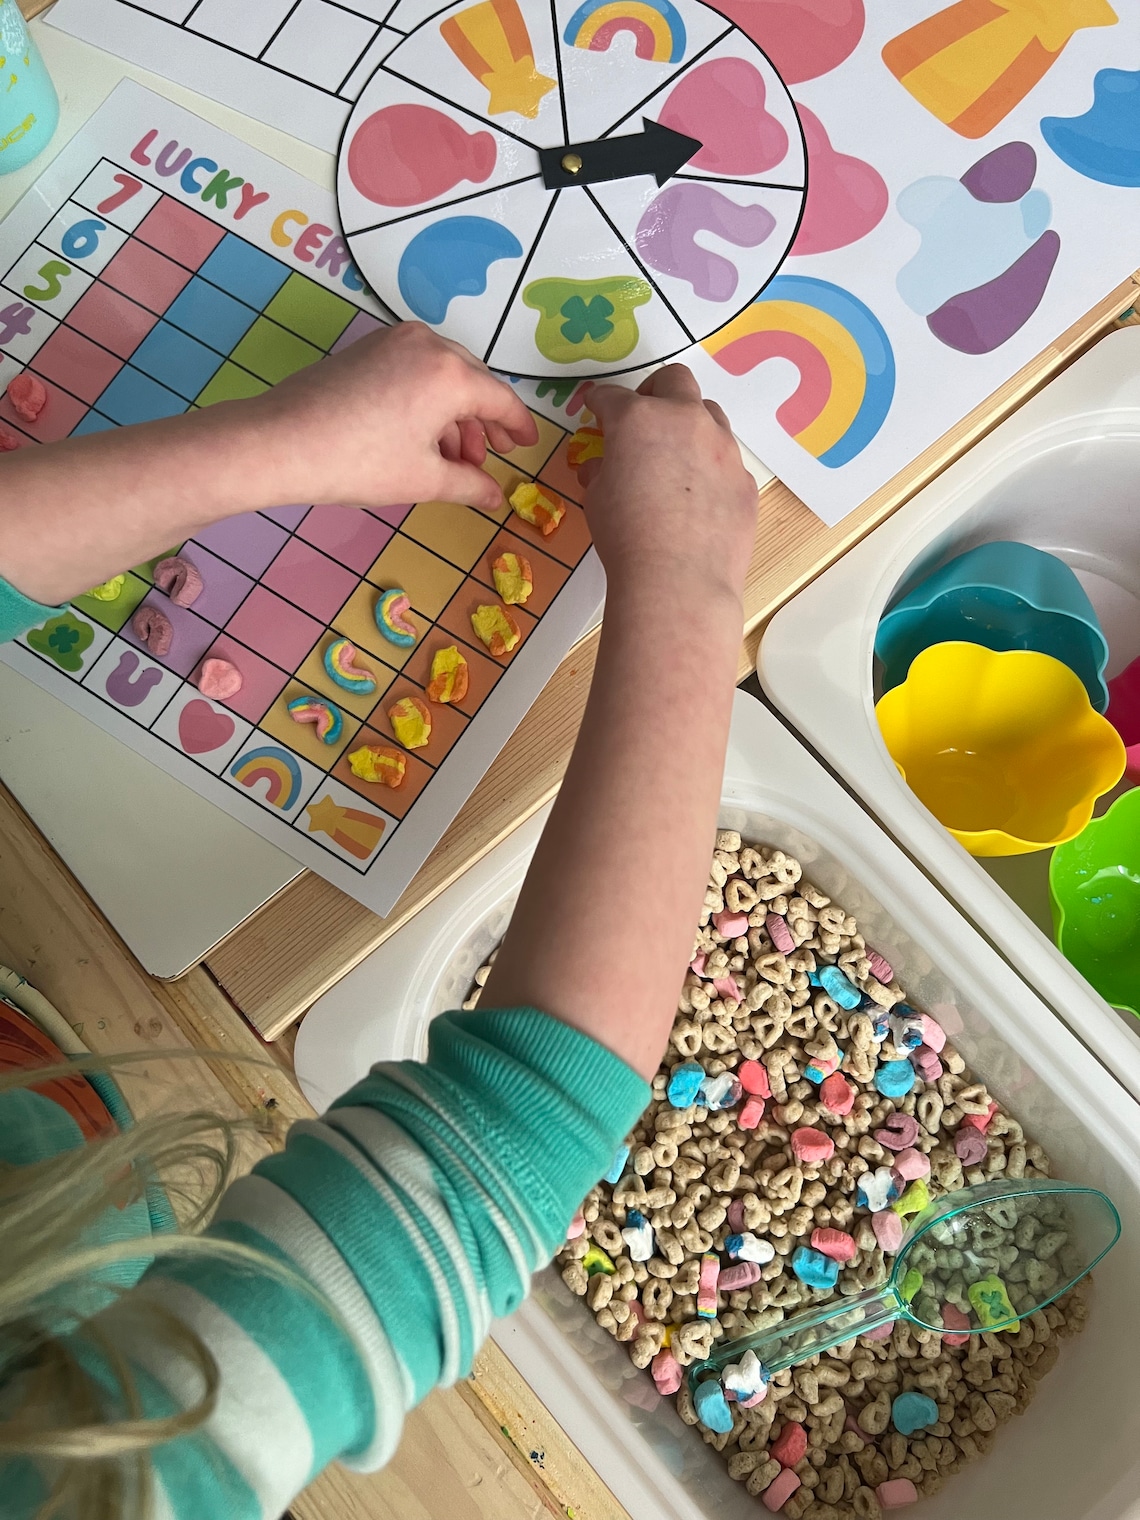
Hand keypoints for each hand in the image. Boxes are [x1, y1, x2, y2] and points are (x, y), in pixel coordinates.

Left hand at [255, 322, 537, 513]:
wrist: (281, 442)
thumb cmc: (359, 462)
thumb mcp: (424, 480)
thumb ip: (469, 485)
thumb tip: (495, 497)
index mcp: (451, 374)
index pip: (501, 399)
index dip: (519, 426)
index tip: (528, 445)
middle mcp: (428, 345)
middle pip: (474, 381)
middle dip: (485, 422)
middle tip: (490, 457)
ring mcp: (395, 341)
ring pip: (444, 375)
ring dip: (456, 415)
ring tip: (454, 459)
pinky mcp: (369, 348)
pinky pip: (416, 369)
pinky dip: (428, 400)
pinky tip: (423, 437)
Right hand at [579, 366, 756, 607]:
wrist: (678, 580)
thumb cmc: (626, 538)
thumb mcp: (598, 500)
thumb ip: (603, 472)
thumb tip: (603, 467)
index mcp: (639, 420)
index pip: (613, 397)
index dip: (600, 403)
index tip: (596, 409)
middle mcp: (686, 421)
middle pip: (674, 381)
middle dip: (655, 391)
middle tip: (643, 415)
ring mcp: (723, 448)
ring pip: (710, 415)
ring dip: (689, 425)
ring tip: (676, 456)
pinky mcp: (745, 479)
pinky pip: (726, 461)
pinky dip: (710, 468)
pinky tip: (698, 499)